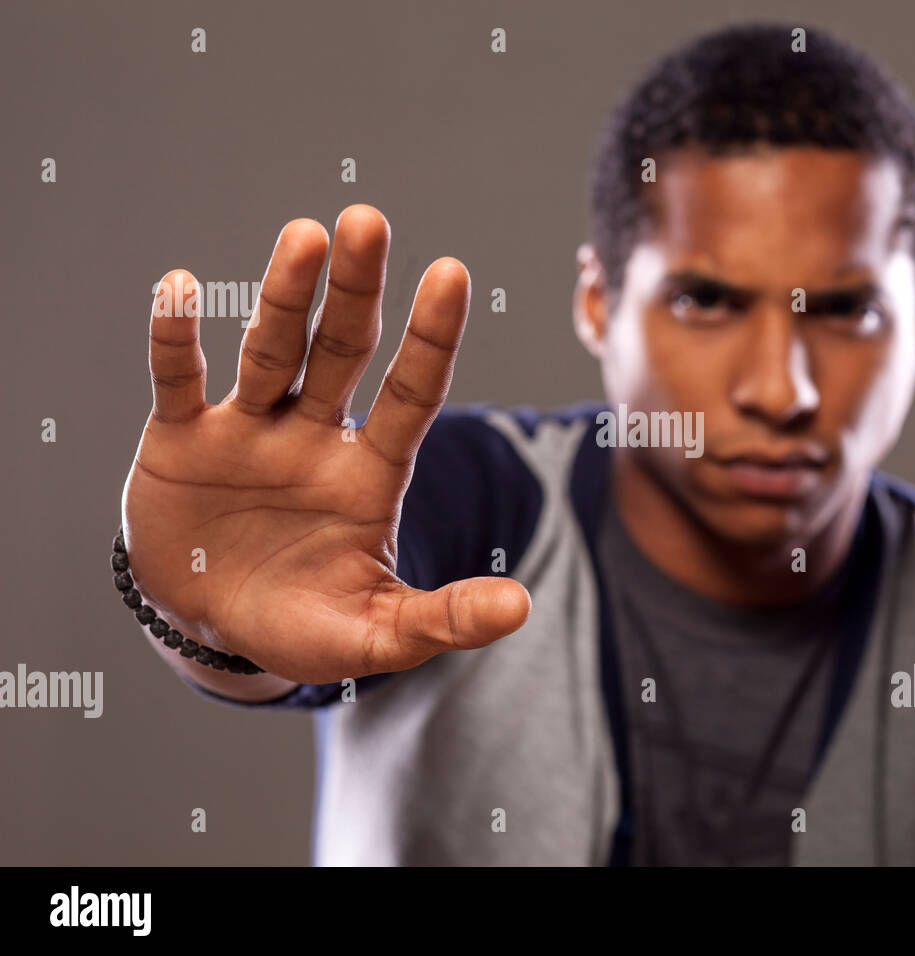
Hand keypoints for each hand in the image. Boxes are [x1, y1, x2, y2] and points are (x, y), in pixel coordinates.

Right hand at [121, 204, 530, 683]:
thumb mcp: (376, 631)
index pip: (413, 394)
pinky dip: (175, 339)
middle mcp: (315, 434)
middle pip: (343, 350)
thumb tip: (521, 607)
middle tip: (367, 221)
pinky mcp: (181, 440)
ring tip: (305, 238)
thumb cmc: (303, 622)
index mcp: (371, 471)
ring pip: (272, 352)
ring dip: (284, 297)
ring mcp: (248, 430)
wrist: (213, 630)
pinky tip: (179, 287)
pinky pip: (178, 380)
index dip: (430, 338)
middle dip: (357, 290)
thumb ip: (443, 618)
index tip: (451, 274)